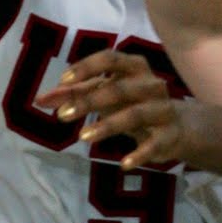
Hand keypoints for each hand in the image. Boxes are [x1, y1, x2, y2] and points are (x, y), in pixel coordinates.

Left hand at [36, 49, 197, 168]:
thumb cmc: (135, 104)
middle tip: (63, 115)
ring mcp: (162, 109)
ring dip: (108, 125)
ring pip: (136, 114)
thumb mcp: (106, 95)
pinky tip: (124, 164)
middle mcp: (151, 84)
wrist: (181, 127)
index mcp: (134, 67)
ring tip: (83, 137)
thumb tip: (40, 100)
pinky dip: (139, 154)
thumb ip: (75, 95)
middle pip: (119, 88)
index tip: (63, 81)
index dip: (86, 67)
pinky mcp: (169, 135)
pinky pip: (154, 144)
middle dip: (89, 101)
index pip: (110, 58)